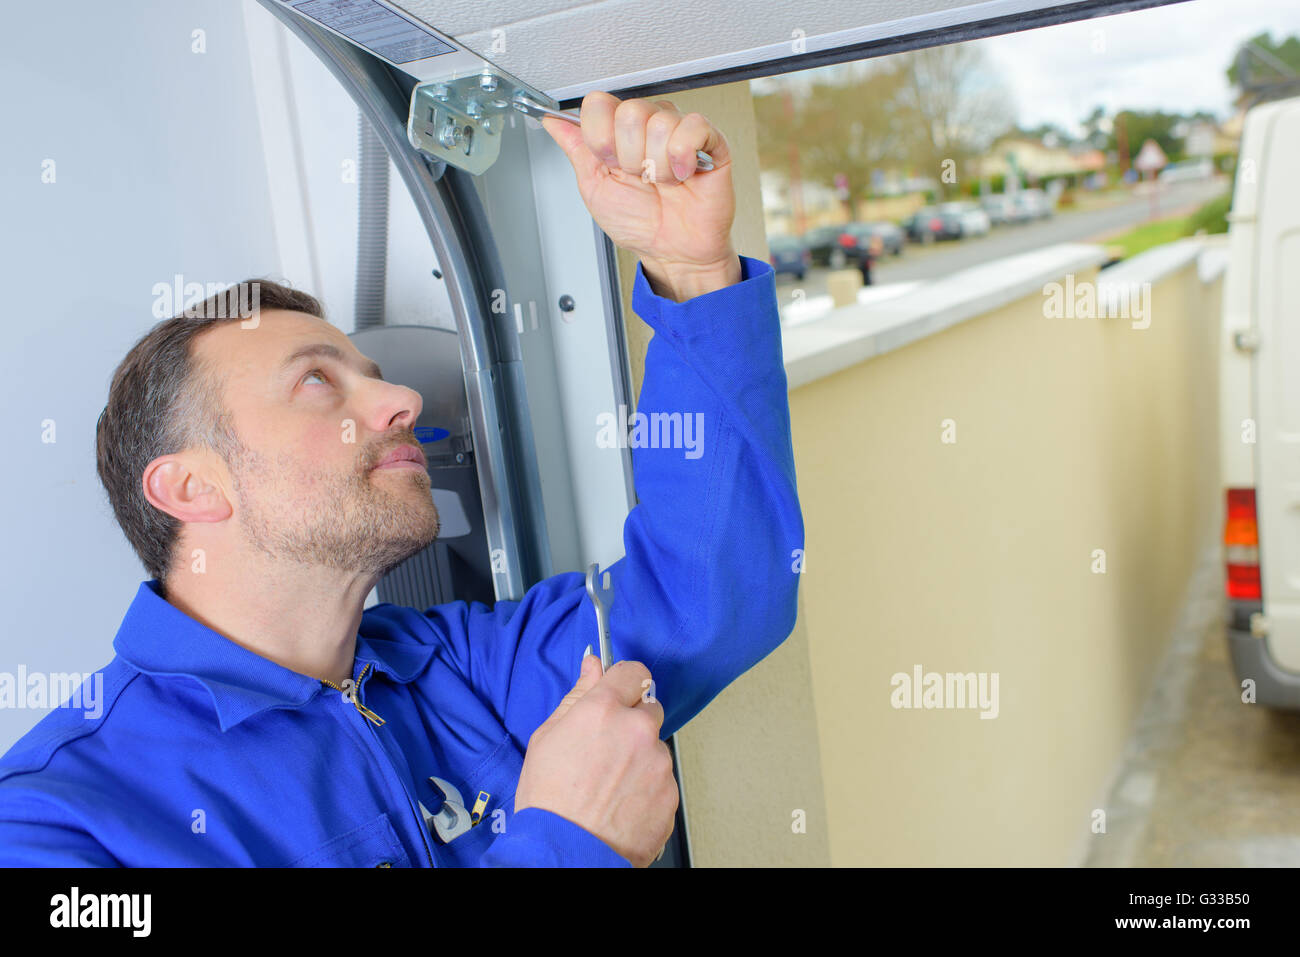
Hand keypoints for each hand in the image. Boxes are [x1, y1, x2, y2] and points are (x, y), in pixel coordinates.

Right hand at [514, 655, 677, 866]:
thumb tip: (592, 666)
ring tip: (611, 786)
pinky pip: (663, 780)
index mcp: (604, 710)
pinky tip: (622, 804)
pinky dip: (647, 789)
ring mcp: (658, 763)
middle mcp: (637, 730)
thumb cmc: (549, 802)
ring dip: (640, 759)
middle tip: (607, 751)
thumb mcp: (547, 738)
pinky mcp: (671, 794)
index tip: (620, 693)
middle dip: (632, 724)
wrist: (565, 853)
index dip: (624, 683)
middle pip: (649, 709)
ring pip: (655, 748)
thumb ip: (577, 696)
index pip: (633, 672)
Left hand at [541, 92, 740, 300]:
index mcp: (617, 132)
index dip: (600, 137)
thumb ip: (576, 149)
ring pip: (659, 123)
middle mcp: (647, 126)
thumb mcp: (595, 187)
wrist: (672, 252)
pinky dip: (682, 157)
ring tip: (664, 183)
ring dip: (657, 167)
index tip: (609, 163)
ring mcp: (678, 130)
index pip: (599, 103)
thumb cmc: (638, 224)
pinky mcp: (710, 141)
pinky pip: (693, 127)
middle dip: (630, 156)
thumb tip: (552, 121)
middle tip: (640, 177)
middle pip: (629, 112)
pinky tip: (684, 175)